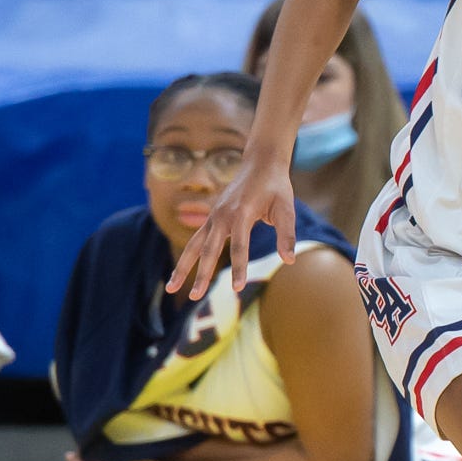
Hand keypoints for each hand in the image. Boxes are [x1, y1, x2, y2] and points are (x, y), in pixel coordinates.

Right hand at [167, 151, 291, 295]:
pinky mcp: (212, 217)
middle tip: (194, 298)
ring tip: (172, 288)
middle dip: (201, 274)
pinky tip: (181, 272)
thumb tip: (289, 260)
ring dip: (183, 267)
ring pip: (194, 246)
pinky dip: (189, 256)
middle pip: (208, 250)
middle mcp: (223, 215)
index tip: (236, 288)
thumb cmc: (276, 187)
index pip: (239, 246)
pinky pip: (197, 240)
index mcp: (242, 213)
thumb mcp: (286, 208)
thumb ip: (286, 235)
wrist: (260, 162)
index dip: (238, 268)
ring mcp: (214, 216)